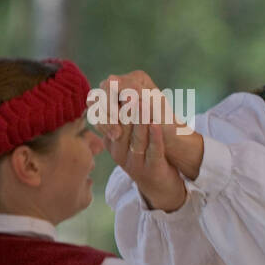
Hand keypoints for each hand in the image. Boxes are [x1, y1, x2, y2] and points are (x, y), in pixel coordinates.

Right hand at [92, 71, 202, 209]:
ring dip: (139, 120)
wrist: (161, 183)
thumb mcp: (129, 133)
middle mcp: (118, 153)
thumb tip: (108, 80)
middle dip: (125, 110)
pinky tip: (157, 124)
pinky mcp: (152, 169)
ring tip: (143, 103)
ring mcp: (134, 163)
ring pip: (135, 139)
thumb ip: (119, 112)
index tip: (117, 92)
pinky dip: (154, 136)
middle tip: (129, 93)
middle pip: (118, 128)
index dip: (110, 106)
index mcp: (111, 142)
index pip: (103, 120)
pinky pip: (153, 151)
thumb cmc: (145, 151)